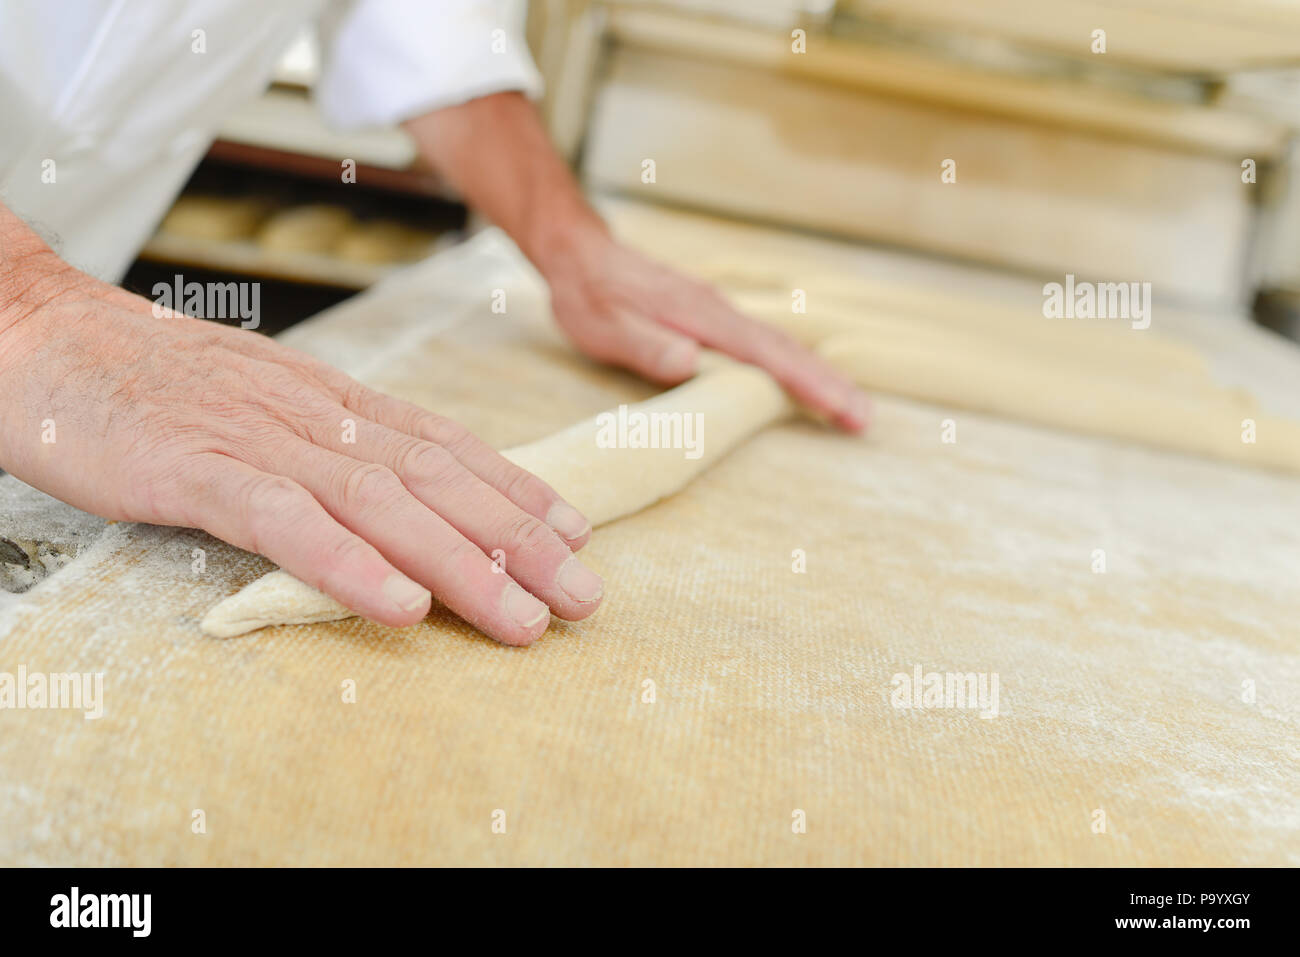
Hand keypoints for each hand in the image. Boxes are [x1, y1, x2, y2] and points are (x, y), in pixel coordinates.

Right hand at [0, 254, 602, 644]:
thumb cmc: (157, 382)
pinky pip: (283, 521)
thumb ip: (333, 445)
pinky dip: (347, 562)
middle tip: (584, 596)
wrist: (44, 335)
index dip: (518, 490)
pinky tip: (399, 604)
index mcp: (334, 401)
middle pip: (438, 480)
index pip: (447, 445)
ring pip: (382, 504)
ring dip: (461, 565)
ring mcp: (258, 440)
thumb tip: (402, 494)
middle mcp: (315, 416)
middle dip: (520, 542)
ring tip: (522, 618)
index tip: (577, 533)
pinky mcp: (194, 470)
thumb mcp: (266, 405)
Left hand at [541, 227, 870, 431]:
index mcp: (703, 318)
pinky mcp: (713, 319)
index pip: (769, 355)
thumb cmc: (590, 295)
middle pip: (787, 350)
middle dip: (830, 385)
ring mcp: (720, 314)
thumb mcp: (605, 327)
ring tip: (849, 408)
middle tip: (864, 421)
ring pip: (780, 346)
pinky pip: (763, 345)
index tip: (843, 409)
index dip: (809, 383)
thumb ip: (646, 346)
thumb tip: (690, 362)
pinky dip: (792, 365)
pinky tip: (803, 381)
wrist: (580, 255)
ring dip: (817, 376)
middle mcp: (721, 312)